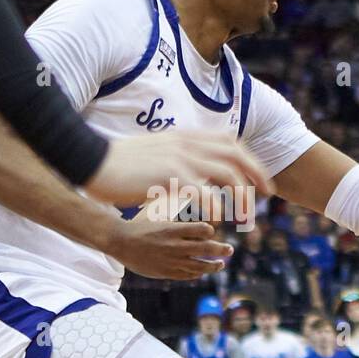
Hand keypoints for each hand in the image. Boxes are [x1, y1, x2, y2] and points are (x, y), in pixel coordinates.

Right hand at [84, 132, 274, 210]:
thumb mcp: (158, 152)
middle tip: (267, 195)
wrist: (90, 162)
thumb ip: (180, 157)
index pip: (230, 142)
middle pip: (236, 155)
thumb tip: (197, 169)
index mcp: (186, 137)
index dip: (250, 159)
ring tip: (246, 215)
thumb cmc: (121, 163)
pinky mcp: (171, 175)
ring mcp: (180, 158)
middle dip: (257, 174)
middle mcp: (187, 144)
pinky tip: (220, 220)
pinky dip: (217, 207)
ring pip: (228, 174)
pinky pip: (206, 192)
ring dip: (242, 196)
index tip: (260, 178)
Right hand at [104, 218, 232, 279]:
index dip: (210, 230)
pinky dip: (198, 273)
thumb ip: (175, 206)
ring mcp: (171, 261)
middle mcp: (174, 246)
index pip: (202, 230)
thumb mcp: (157, 211)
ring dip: (214, 265)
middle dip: (222, 250)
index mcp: (172, 229)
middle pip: (207, 249)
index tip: (212, 229)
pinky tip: (202, 270)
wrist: (118, 241)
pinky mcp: (166, 272)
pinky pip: (188, 275)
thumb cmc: (140, 224)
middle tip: (230, 249)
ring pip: (201, 266)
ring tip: (221, 263)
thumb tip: (192, 195)